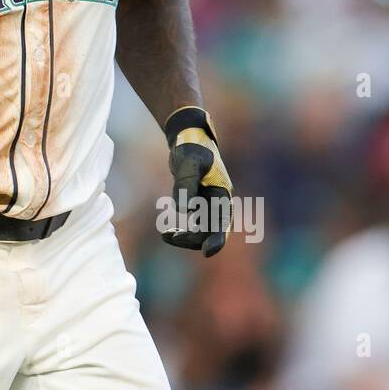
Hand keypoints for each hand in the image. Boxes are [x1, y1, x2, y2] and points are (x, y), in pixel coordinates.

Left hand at [160, 106, 232, 257]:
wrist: (188, 136)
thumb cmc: (191, 147)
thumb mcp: (188, 163)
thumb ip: (186, 185)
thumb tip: (184, 210)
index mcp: (221, 193)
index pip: (223, 222)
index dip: (217, 239)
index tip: (207, 253)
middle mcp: (218, 201)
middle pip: (211, 231)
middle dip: (193, 239)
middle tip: (170, 237)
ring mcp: (209, 203)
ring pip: (203, 230)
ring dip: (187, 236)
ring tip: (166, 236)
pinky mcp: (199, 202)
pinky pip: (195, 224)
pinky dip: (184, 230)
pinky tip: (168, 232)